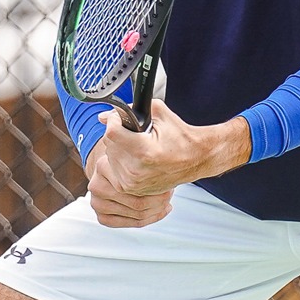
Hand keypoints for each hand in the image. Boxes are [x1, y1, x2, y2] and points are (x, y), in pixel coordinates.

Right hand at [86, 150, 172, 227]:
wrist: (110, 172)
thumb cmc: (126, 162)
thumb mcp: (132, 154)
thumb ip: (143, 157)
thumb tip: (168, 162)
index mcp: (102, 166)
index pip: (135, 183)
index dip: (157, 184)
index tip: (170, 181)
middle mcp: (96, 186)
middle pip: (137, 202)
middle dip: (159, 199)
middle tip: (170, 192)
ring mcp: (97, 204)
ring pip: (137, 214)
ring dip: (157, 209)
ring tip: (168, 201)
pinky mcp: (102, 217)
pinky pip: (133, 223)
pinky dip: (151, 218)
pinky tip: (161, 211)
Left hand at [95, 100, 250, 198]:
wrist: (196, 159)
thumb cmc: (181, 138)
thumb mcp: (160, 114)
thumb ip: (131, 110)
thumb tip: (104, 116)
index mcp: (143, 151)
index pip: (111, 132)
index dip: (114, 120)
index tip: (120, 118)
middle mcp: (135, 170)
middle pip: (109, 144)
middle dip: (118, 134)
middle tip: (134, 133)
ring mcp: (132, 182)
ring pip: (109, 157)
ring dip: (118, 148)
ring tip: (136, 146)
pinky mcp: (132, 189)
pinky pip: (113, 170)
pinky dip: (120, 161)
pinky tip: (134, 158)